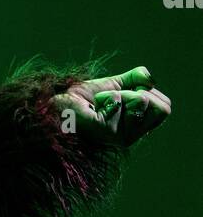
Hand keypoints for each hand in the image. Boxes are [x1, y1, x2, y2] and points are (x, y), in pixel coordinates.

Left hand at [50, 65, 170, 147]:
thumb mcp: (112, 85)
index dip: (149, 92)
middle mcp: (130, 137)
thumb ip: (134, 79)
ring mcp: (120, 137)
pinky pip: (120, 101)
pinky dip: (106, 96)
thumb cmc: (78, 99)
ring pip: (143, 100)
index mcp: (134, 128)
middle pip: (162, 107)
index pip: (164, 108)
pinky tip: (92, 107)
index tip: (125, 93)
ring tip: (99, 103)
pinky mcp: (107, 133)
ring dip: (119, 93)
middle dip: (137, 92)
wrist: (52, 105)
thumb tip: (151, 80)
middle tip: (112, 98)